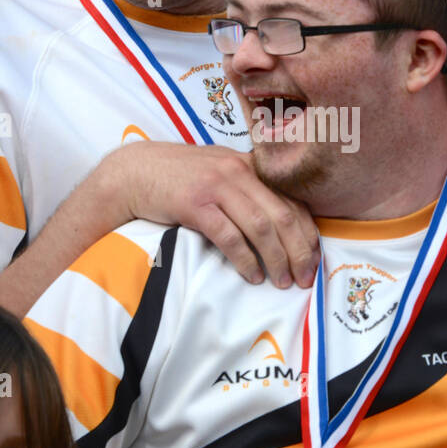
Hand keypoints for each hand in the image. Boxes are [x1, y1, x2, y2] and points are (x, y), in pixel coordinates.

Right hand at [104, 142, 319, 287]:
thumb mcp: (220, 172)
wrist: (133, 172)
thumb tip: (278, 222)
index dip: (308, 234)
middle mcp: (238, 172)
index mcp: (250, 165)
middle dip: (299, 252)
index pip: (292, 201)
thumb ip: (248, 188)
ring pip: (261, 228)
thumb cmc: (179, 178)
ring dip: (276, 260)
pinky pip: (229, 237)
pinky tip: (252, 276)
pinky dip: (245, 260)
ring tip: (281, 282)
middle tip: (304, 279)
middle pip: (283, 216)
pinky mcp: (195, 204)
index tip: (313, 260)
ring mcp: (216, 186)